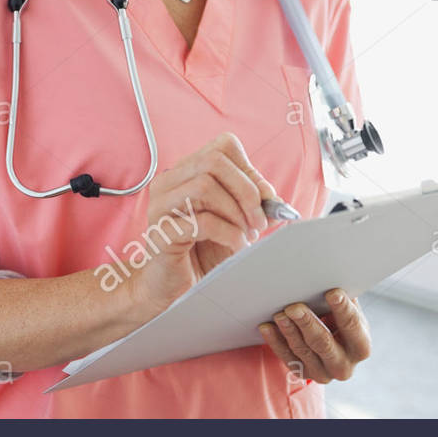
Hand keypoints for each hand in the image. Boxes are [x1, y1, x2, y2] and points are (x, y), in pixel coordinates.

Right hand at [126, 132, 278, 319]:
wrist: (173, 289)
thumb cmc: (202, 253)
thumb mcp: (233, 223)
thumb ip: (252, 206)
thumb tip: (277, 202)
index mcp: (185, 172)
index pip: (222, 147)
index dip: (250, 170)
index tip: (265, 200)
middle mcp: (168, 182)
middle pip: (213, 161)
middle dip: (247, 190)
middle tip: (259, 221)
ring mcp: (160, 205)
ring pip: (204, 186)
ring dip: (236, 213)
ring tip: (245, 235)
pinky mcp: (161, 232)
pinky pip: (201, 221)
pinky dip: (228, 233)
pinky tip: (235, 246)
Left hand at [257, 289, 371, 383]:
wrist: (330, 344)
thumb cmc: (338, 320)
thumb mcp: (346, 312)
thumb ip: (343, 298)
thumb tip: (332, 273)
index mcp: (360, 347)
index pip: (353, 328)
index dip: (343, 310)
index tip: (333, 293)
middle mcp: (344, 366)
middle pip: (324, 344)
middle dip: (308, 323)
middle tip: (294, 307)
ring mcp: (322, 373)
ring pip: (303, 351)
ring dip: (289, 331)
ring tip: (280, 314)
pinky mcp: (303, 374)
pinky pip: (286, 357)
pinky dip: (276, 341)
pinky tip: (266, 326)